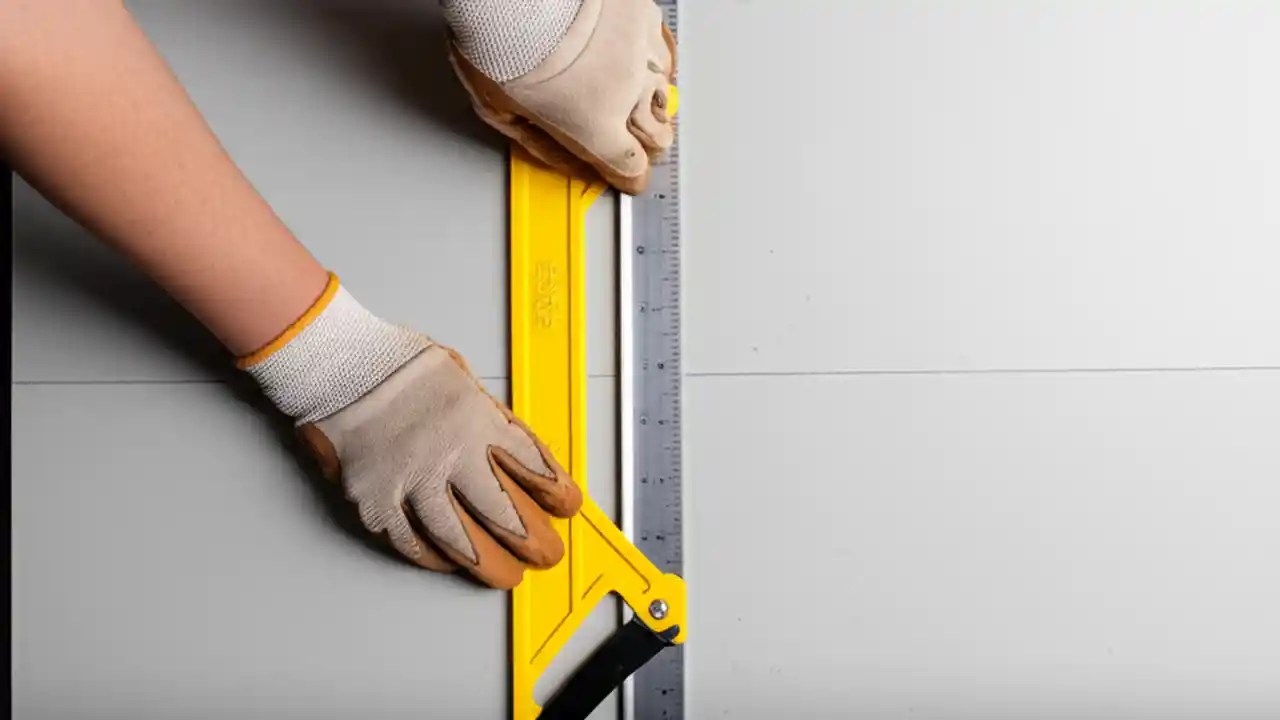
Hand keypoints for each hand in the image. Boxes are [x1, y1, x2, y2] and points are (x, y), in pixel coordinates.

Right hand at [240, 275, 581, 589]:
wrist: (338, 367)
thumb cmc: (398, 367)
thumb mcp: (462, 379)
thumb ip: (491, 420)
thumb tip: (521, 457)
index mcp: (476, 421)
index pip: (533, 466)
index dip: (556, 492)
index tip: (568, 506)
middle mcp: (447, 456)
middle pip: (504, 514)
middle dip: (533, 542)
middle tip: (547, 555)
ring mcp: (408, 482)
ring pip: (459, 540)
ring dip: (489, 563)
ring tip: (507, 575)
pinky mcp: (374, 500)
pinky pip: (410, 542)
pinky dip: (435, 558)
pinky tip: (451, 563)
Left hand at [447, 0, 677, 193]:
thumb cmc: (501, 44)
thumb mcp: (502, 112)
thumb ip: (540, 144)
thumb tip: (564, 163)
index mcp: (595, 127)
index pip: (631, 167)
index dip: (630, 176)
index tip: (628, 175)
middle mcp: (628, 93)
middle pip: (658, 134)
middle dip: (647, 142)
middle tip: (634, 137)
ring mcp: (641, 53)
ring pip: (664, 90)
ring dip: (651, 98)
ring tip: (632, 93)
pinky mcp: (644, 16)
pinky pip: (662, 47)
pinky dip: (652, 58)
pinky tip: (637, 56)